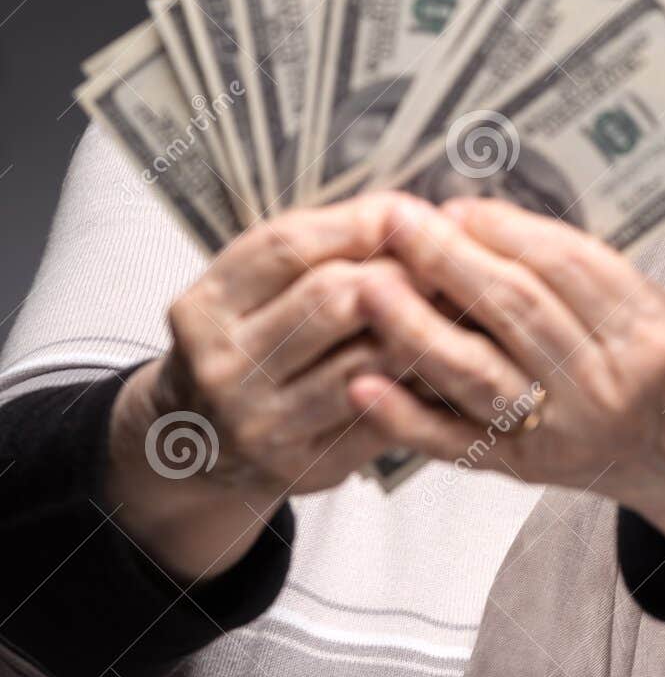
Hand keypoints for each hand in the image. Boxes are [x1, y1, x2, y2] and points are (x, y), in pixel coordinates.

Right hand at [107, 193, 448, 580]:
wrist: (198, 447)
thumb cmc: (245, 346)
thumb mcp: (248, 292)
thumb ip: (314, 252)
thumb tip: (404, 215)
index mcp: (205, 306)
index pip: (287, 246)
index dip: (357, 222)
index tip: (407, 212)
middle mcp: (222, 365)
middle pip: (331, 297)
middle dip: (399, 272)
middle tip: (443, 262)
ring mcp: (258, 421)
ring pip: (364, 358)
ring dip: (420, 326)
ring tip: (454, 305)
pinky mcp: (301, 464)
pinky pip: (380, 415)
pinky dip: (419, 383)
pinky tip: (444, 361)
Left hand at [346, 196, 664, 547]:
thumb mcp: (654, 300)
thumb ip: (578, 268)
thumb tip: (479, 220)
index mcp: (646, 333)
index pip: (564, 266)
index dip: (502, 229)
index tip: (454, 204)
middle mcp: (608, 386)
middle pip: (515, 310)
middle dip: (448, 259)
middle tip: (397, 222)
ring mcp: (565, 434)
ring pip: (479, 372)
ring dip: (416, 326)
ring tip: (370, 285)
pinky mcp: (527, 470)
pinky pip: (458, 442)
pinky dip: (406, 416)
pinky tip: (364, 384)